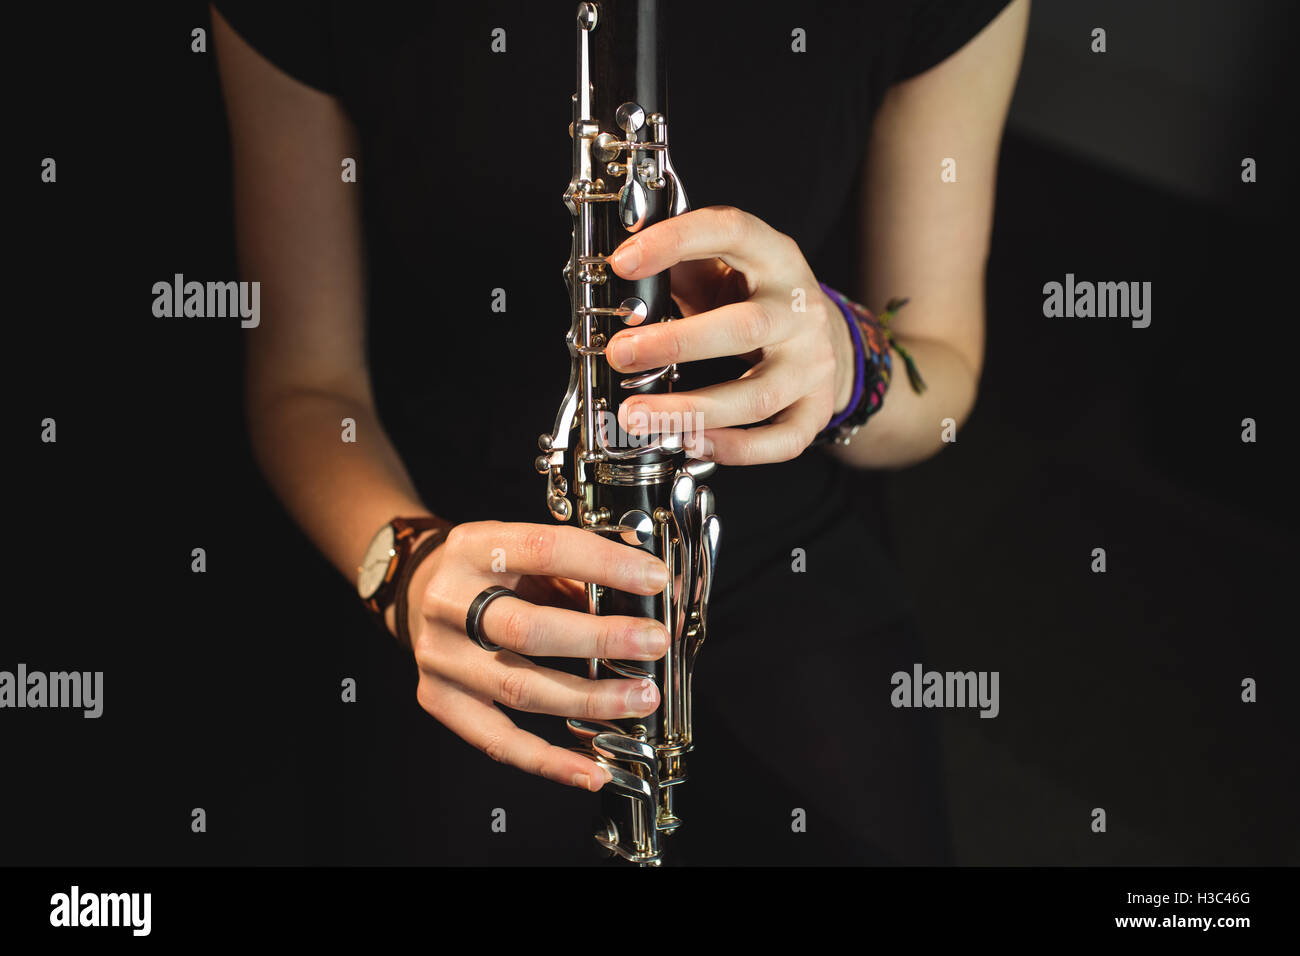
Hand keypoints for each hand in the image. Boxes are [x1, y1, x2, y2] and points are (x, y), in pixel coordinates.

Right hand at [404, 520, 669, 790]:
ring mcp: (442, 655)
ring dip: (590, 700)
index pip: (545, 550)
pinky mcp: (439, 698)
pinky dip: (549, 761)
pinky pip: (498, 741)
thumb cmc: (489, 571)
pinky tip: (590, 771)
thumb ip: (579, 569)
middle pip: (529, 629)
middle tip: (653, 643)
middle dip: (601, 640)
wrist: (419, 590)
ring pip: (520, 688)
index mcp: (475, 547)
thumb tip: (647, 593)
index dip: (604, 565)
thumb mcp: (526, 552)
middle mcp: (449, 601)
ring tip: (640, 699)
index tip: (653, 579)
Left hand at [605, 206, 855, 464]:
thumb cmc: (754, 296)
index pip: (730, 231)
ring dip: (692, 411)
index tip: (622, 262)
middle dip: (676, 345)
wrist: (821, 334)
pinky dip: (734, 449)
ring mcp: (813, 363)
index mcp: (774, 256)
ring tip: (636, 416)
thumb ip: (678, 261)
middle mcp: (800, 309)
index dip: (676, 241)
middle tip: (620, 354)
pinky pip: (780, 440)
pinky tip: (689, 443)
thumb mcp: (722, 263)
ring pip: (759, 396)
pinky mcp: (816, 408)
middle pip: (745, 329)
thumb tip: (618, 264)